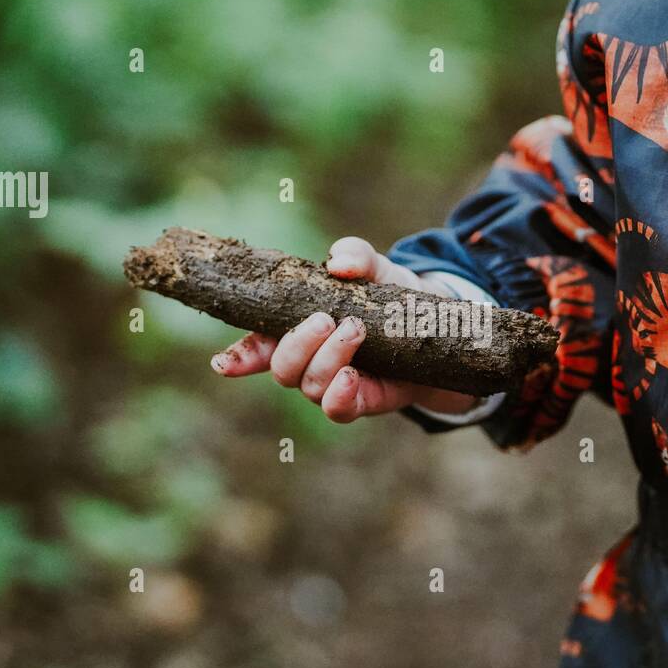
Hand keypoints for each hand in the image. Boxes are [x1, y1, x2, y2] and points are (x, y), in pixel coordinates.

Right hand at [210, 237, 478, 422]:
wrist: (444, 330)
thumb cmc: (396, 297)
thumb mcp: (377, 269)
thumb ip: (356, 256)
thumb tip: (337, 261)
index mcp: (300, 328)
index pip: (259, 345)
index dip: (239, 356)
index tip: (223, 364)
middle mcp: (311, 361)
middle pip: (282, 368)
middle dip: (296, 344)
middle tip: (324, 319)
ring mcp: (335, 384)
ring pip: (309, 386)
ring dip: (326, 358)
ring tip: (354, 329)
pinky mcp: (364, 401)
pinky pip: (338, 410)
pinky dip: (338, 396)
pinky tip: (350, 376)